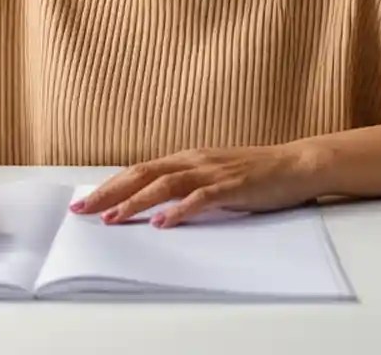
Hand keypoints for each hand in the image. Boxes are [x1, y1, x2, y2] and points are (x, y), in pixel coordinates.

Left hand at [70, 143, 323, 227]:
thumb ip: (187, 185)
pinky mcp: (233, 185)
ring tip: (114, 219)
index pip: (139, 171)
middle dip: (110, 192)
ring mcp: (213, 172)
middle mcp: (194, 160)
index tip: (85, 202)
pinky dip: (179, 209)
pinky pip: (201, 197)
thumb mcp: (213, 176)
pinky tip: (163, 222)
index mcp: (187, 158)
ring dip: (137, 202)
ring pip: (165, 184)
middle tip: (83, 210)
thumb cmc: (255, 173)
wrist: (297, 164)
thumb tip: (155, 203)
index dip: (110, 185)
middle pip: (143, 174)